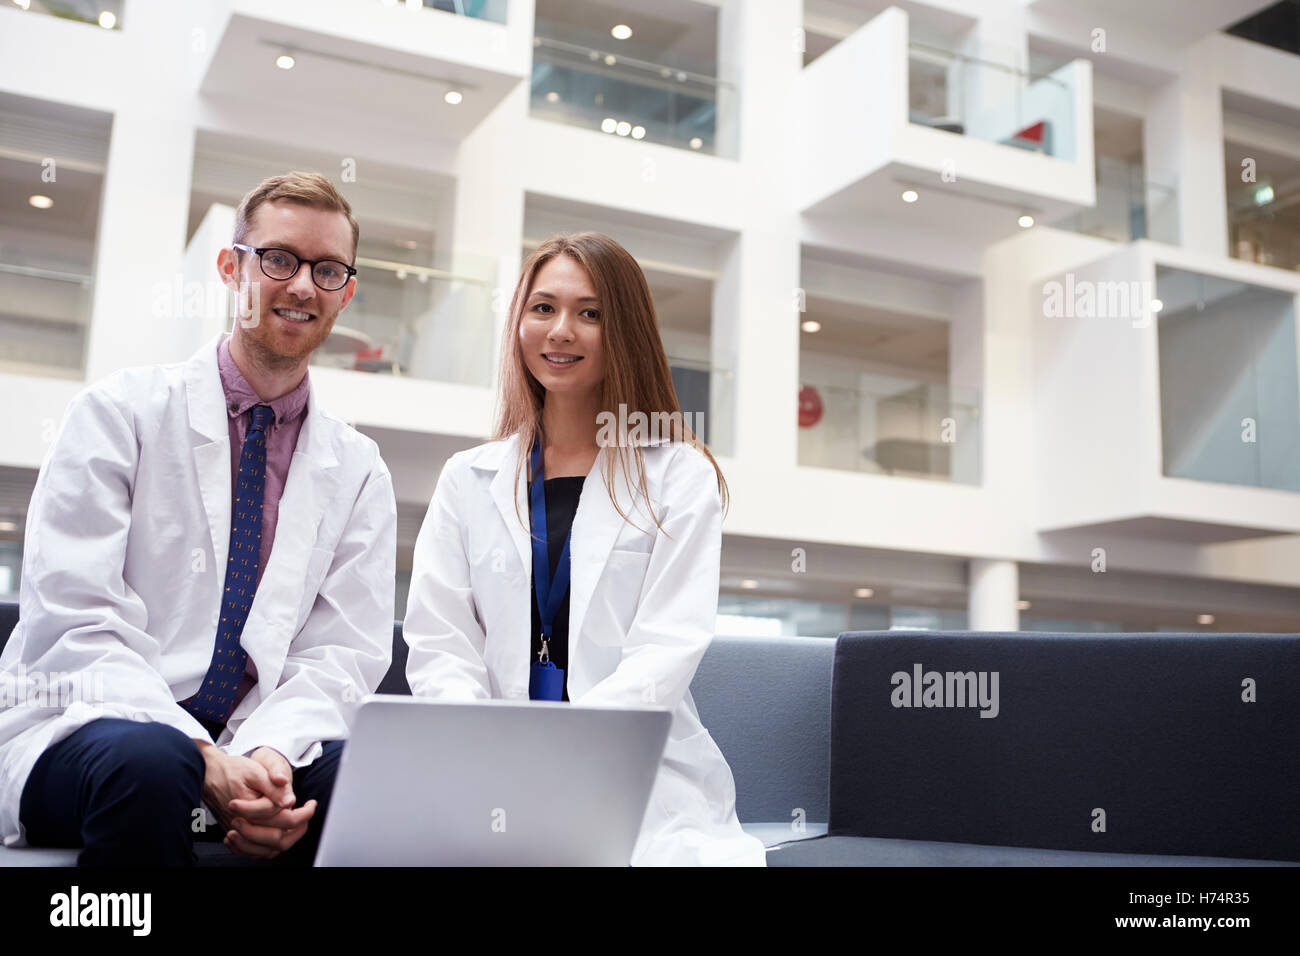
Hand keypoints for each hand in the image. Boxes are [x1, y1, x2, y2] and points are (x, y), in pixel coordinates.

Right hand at [199, 744, 315, 858]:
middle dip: (297, 829)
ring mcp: (236, 831)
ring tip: (297, 826)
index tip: (312, 804)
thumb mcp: (255, 771)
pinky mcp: (233, 832)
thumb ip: (273, 787)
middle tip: (307, 815)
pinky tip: (276, 837)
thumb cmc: (232, 770)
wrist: (208, 773)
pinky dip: (265, 848)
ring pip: (264, 849)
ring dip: (284, 841)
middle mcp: (243, 824)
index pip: (283, 819)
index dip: (303, 814)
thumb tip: (290, 801)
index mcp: (250, 809)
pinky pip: (251, 850)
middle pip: (276, 839)